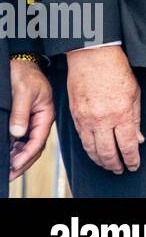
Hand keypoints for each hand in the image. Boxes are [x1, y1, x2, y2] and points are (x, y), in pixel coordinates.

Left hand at [8, 58, 53, 179]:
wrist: (21, 62)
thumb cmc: (25, 74)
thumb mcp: (23, 93)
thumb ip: (21, 114)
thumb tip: (18, 134)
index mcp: (46, 114)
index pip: (39, 140)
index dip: (27, 155)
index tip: (15, 165)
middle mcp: (41, 119)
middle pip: (35, 147)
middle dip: (24, 162)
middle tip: (11, 174)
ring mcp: (34, 119)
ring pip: (29, 144)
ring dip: (19, 157)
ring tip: (8, 167)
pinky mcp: (26, 118)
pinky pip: (23, 137)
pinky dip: (16, 148)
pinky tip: (8, 153)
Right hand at [65, 46, 141, 173]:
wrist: (93, 57)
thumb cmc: (116, 70)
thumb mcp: (135, 93)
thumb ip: (136, 118)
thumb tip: (138, 138)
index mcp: (121, 114)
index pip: (127, 145)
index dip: (131, 159)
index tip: (134, 165)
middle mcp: (102, 120)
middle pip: (107, 152)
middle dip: (115, 164)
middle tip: (120, 169)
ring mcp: (86, 119)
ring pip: (91, 149)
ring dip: (100, 161)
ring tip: (108, 165)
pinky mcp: (75, 116)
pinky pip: (81, 139)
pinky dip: (88, 149)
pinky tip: (94, 152)